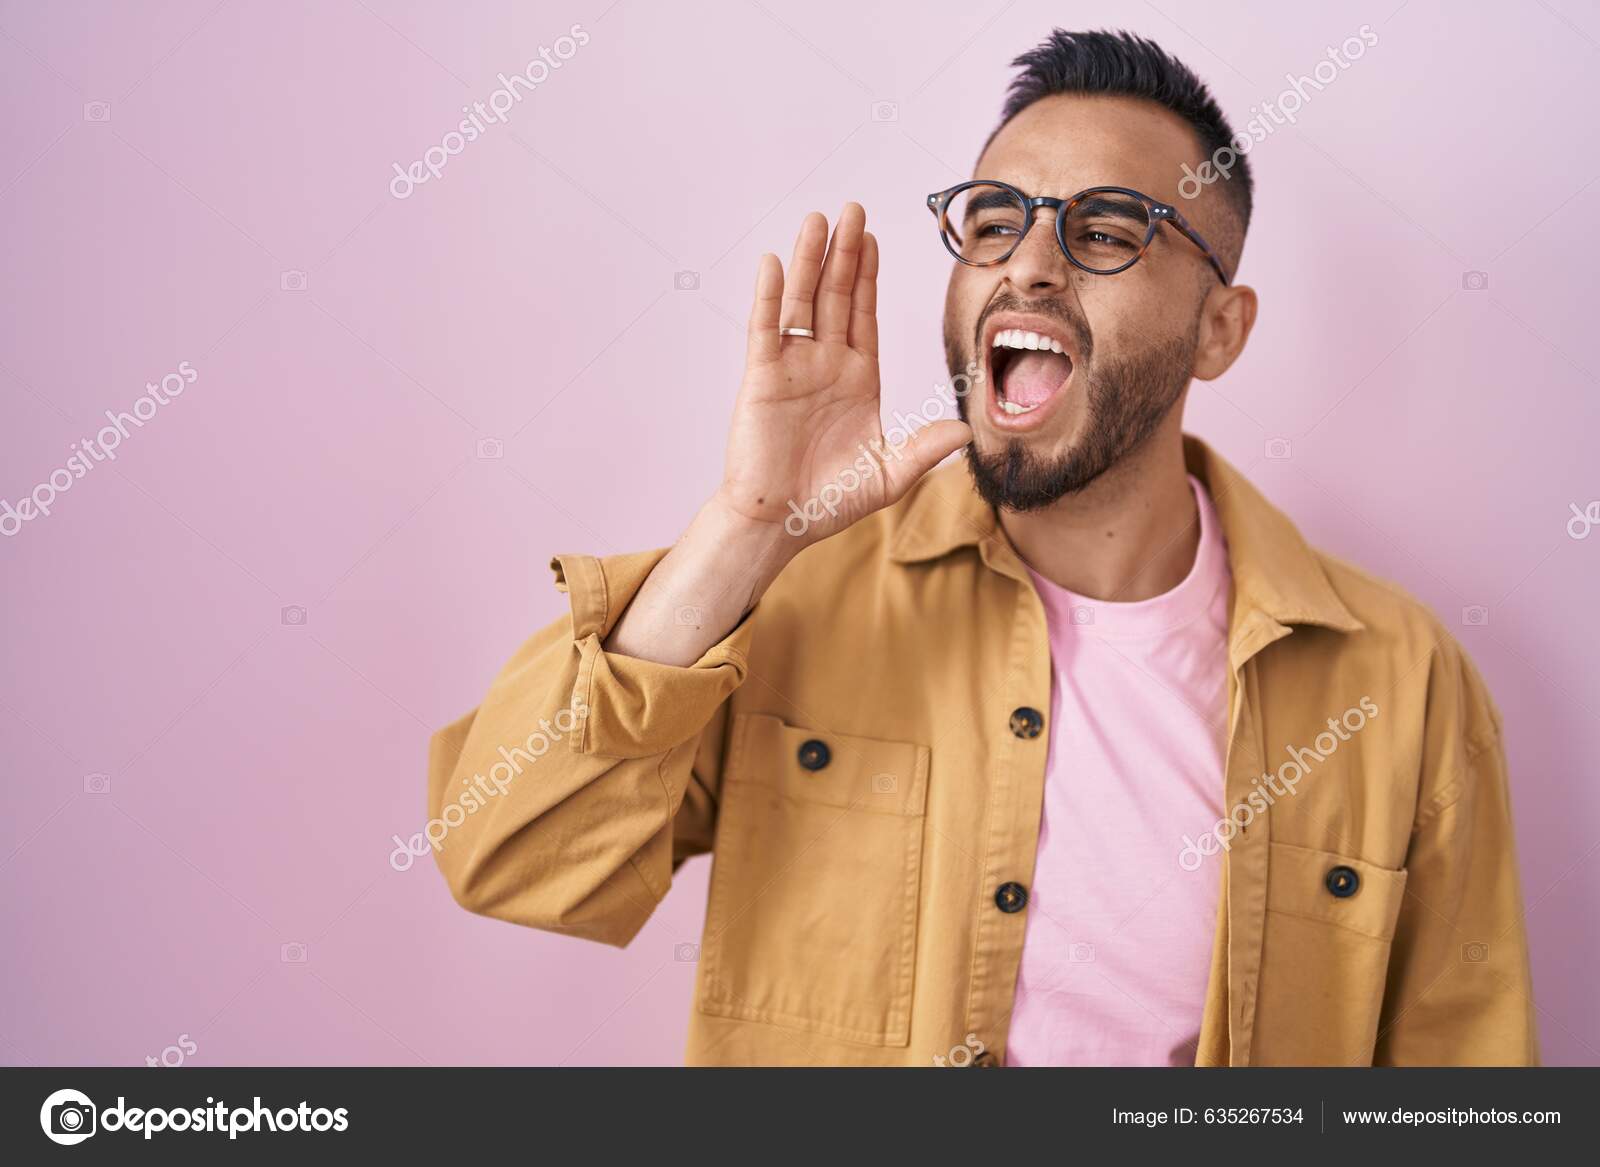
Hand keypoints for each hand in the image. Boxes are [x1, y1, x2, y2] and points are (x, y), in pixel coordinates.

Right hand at [714, 203, 971, 547]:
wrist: (779, 523)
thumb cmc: (829, 502)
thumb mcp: (889, 475)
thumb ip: (924, 449)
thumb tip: (965, 430)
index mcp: (857, 379)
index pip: (865, 314)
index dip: (870, 275)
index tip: (874, 237)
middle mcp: (824, 364)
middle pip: (837, 296)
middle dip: (846, 253)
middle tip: (854, 208)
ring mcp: (791, 368)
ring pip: (802, 302)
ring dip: (810, 261)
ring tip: (818, 220)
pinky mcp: (761, 379)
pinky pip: (766, 329)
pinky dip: (769, 296)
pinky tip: (773, 263)